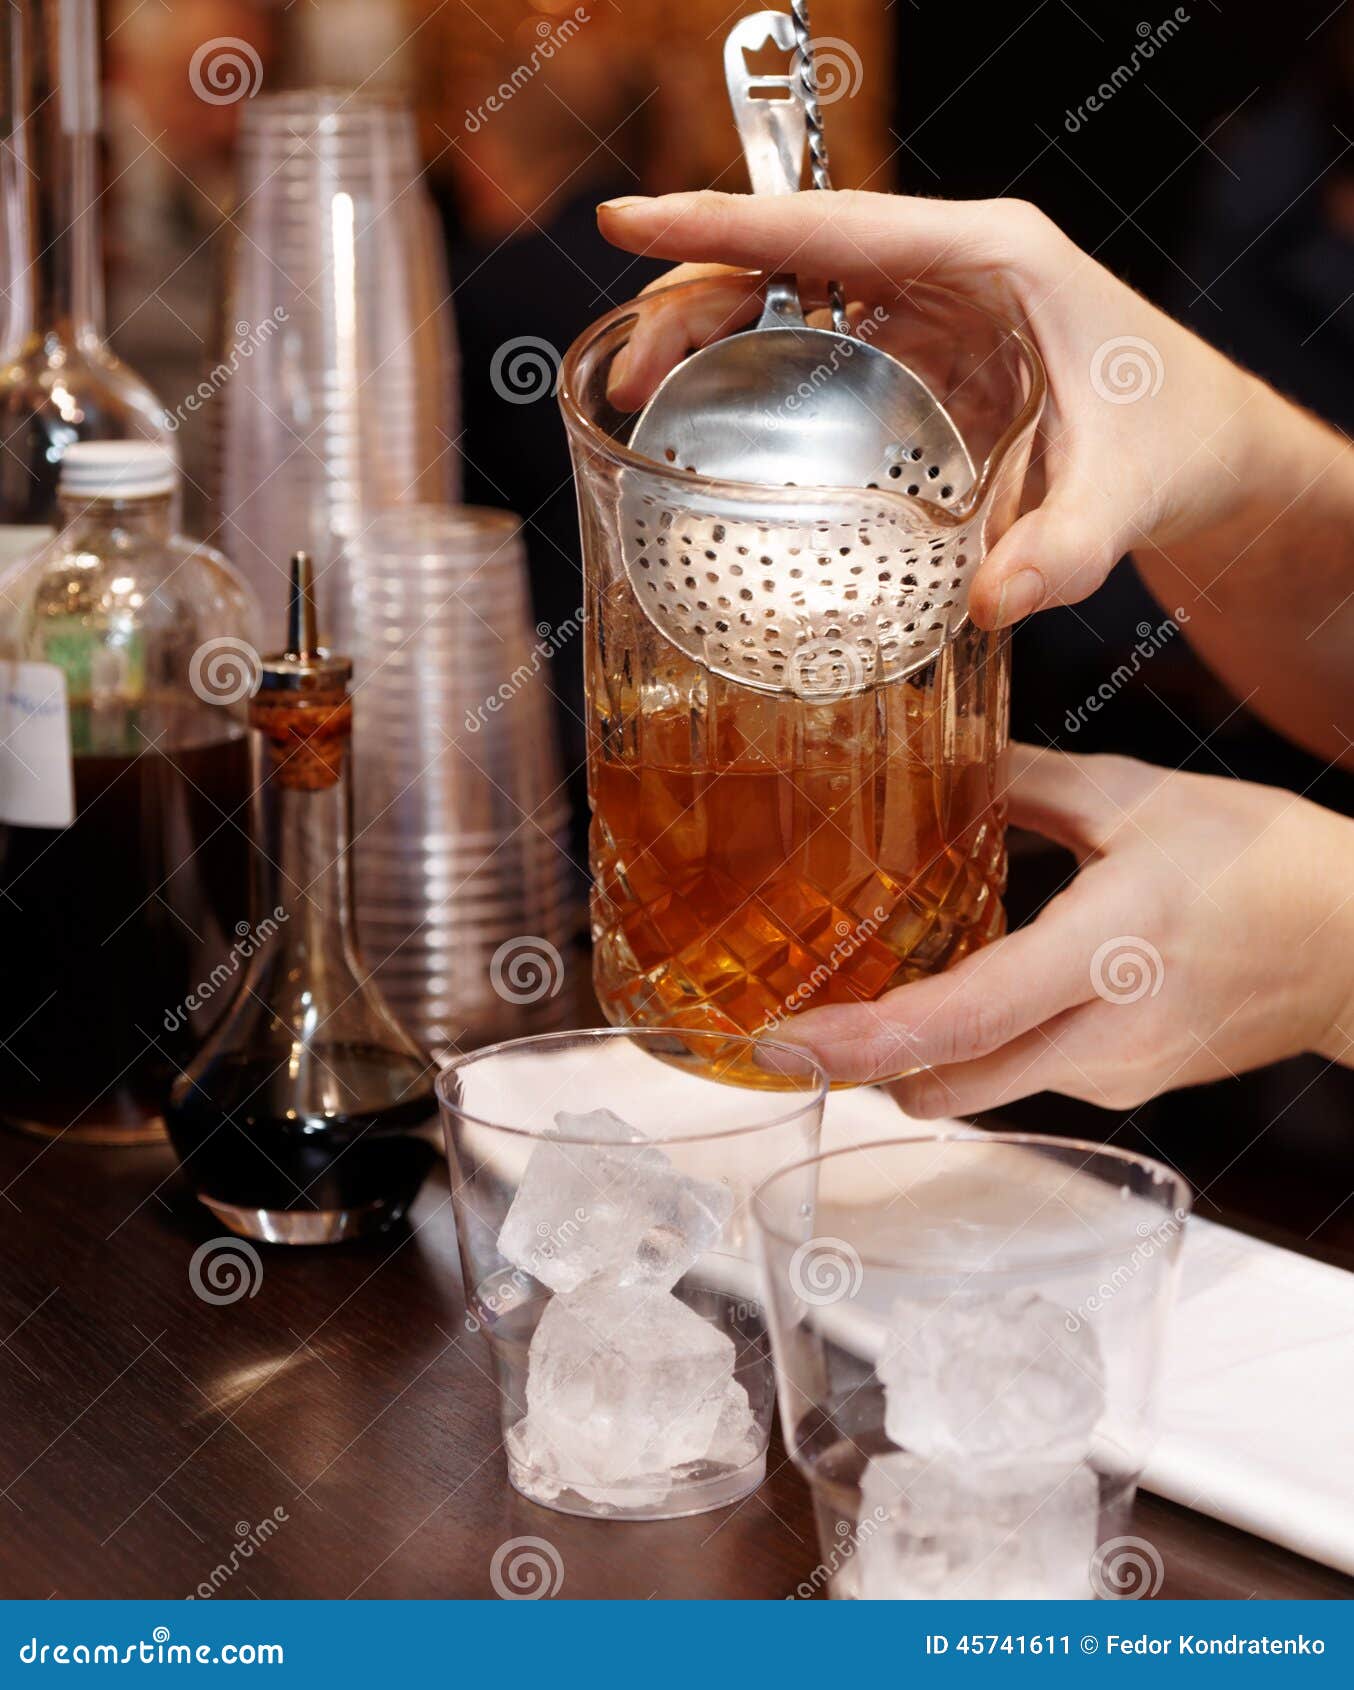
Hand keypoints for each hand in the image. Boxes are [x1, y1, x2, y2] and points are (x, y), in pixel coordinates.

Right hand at [597, 190, 1271, 629]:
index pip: (836, 224)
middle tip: (625, 364)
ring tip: (639, 389)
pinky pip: (819, 346)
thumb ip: (1070, 548)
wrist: (1206, 451)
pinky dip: (753, 369)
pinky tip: (709, 416)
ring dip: (712, 331)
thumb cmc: (1176, 439)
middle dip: (695, 291)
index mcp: (992, 258)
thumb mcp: (1128, 492)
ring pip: (794, 296)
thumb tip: (994, 603)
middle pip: (792, 256)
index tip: (631, 220)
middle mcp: (948, 269)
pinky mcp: (919, 360)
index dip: (727, 221)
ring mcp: (928, 312)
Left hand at [775, 744, 1353, 1112]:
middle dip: (867, 1062)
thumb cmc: (1263, 861)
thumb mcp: (1135, 798)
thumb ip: (1021, 781)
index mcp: (1111, 948)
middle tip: (802, 1018)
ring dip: (921, 1052)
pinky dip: (975, 1047)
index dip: (870, 1040)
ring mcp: (1116, 1078)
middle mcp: (1107, 1036)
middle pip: (950, 1082)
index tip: (790, 1040)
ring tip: (881, 988)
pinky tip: (972, 987)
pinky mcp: (1121, 1090)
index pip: (969, 1017)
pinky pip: (1017, 1077)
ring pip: (977, 1086)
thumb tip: (931, 753)